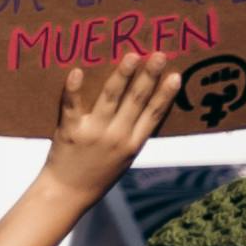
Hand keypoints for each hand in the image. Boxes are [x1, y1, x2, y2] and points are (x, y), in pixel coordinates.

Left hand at [37, 50, 180, 201]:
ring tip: (131, 56)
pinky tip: (76, 71)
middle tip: (158, 53)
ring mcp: (94, 132)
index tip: (176, 75)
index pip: (154, 114)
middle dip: (149, 76)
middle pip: (136, 100)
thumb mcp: (124, 157)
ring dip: (122, 75)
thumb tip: (144, 105)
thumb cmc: (98, 173)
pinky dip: (74, 88)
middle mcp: (117, 136)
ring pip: (111, 98)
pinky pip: (72, 105)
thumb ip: (132, 133)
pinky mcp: (70, 131)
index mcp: (133, 143)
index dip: (166, 94)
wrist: (68, 192)